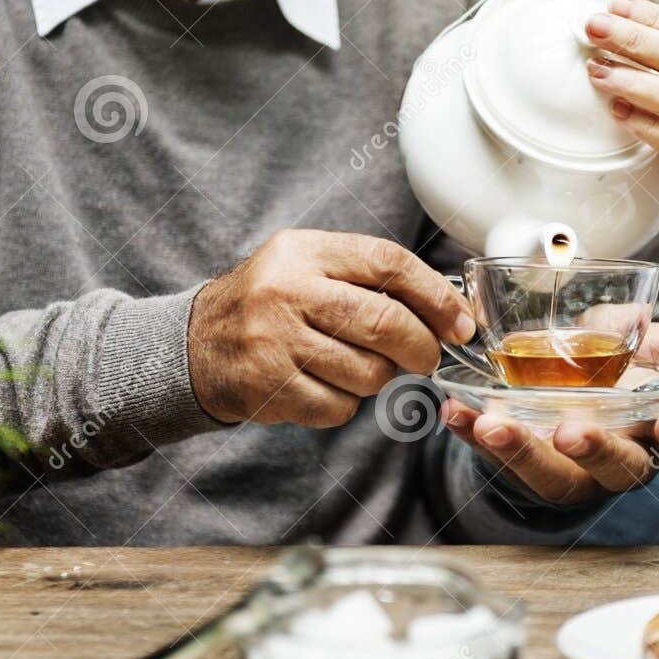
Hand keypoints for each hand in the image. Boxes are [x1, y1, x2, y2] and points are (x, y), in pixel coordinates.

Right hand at [188, 230, 474, 426]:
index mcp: (306, 251)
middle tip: (428, 357)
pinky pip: (340, 407)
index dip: (436, 295)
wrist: (196, 344)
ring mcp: (275, 341)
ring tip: (357, 366)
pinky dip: (346, 404)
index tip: (461, 322)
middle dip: (422, 346)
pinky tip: (325, 386)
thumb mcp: (311, 266)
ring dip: (379, 378)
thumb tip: (450, 306)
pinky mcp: (268, 387)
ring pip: (368, 372)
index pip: (388, 262)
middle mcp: (288, 291)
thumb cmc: (274, 305)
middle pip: (383, 321)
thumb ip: (371, 277)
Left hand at [441, 324, 658, 506]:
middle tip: (570, 432)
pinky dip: (473, 436)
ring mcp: (570, 467)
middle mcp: (619, 455)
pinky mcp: (523, 466)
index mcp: (658, 428)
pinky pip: (496, 459)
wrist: (566, 378)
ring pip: (552, 475)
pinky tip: (456, 411)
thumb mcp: (651, 345)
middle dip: (596, 450)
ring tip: (492, 424)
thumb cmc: (617, 366)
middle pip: (617, 467)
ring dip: (521, 452)